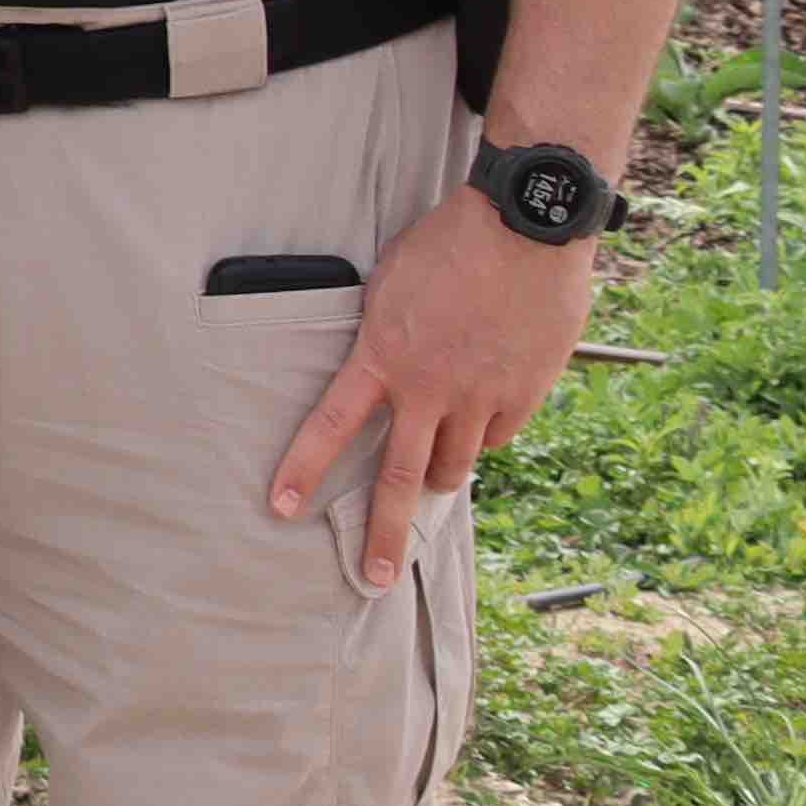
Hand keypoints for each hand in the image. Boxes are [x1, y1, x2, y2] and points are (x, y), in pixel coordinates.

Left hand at [274, 179, 606, 592]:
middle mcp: (429, 387)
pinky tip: (479, 426)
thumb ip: (383, 340)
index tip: (280, 508)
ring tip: (429, 486)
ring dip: (437, 479)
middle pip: (400, 478)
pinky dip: (483, 439)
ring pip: (453, 465)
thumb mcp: (388, 287)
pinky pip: (497, 438)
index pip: (331, 424)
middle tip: (373, 577)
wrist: (522, 228)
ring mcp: (480, 396)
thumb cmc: (446, 245)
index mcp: (382, 357)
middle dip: (384, 535)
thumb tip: (383, 370)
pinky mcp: (525, 394)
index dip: (304, 469)